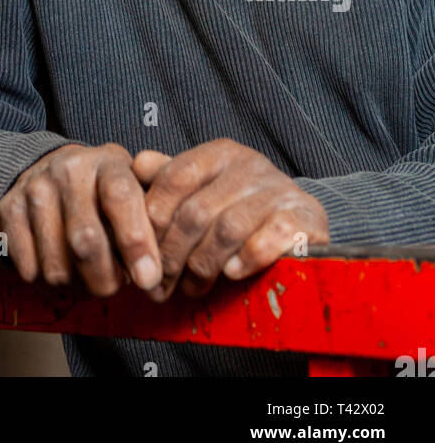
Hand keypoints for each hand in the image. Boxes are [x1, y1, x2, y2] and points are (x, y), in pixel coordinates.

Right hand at [0, 142, 166, 295]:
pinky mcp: (8, 208)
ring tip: (89, 273)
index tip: (148, 280)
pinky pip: (29, 269)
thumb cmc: (105, 191)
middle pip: (85, 240)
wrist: (48, 169)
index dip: (136, 242)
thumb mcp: (136, 187)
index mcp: (107, 162)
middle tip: (116, 286)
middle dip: (107, 279)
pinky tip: (61, 265)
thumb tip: (168, 261)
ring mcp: (34, 187)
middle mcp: (68, 169)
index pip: (121, 198)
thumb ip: (156, 214)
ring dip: (78, 285)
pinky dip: (47, 282)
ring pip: (56, 265)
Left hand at [133, 139, 328, 301]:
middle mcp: (250, 164)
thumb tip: (136, 164)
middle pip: (197, 211)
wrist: (301, 222)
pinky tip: (231, 273)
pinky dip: (247, 258)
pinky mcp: (305, 218)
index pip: (174, 178)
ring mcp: (279, 189)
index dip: (152, 220)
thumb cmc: (240, 207)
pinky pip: (269, 238)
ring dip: (203, 266)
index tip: (140, 255)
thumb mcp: (204, 188)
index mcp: (220, 154)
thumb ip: (169, 178)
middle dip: (172, 254)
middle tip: (160, 285)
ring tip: (191, 289)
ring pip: (227, 229)